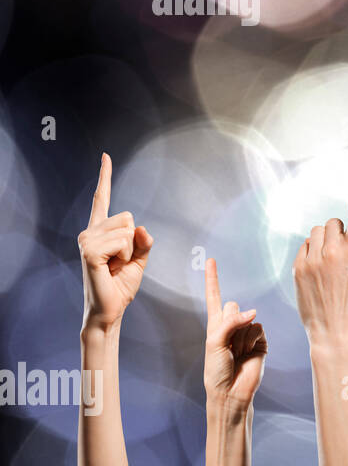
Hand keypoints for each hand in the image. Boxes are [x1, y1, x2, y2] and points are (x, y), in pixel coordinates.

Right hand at [78, 153, 153, 331]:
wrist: (110, 309)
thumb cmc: (121, 285)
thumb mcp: (139, 260)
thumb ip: (143, 242)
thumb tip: (140, 228)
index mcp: (100, 231)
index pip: (102, 199)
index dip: (104, 177)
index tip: (105, 156)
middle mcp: (89, 231)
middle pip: (128, 217)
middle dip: (133, 241)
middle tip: (119, 261)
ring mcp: (86, 240)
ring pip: (127, 230)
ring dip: (129, 252)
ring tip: (114, 266)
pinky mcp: (89, 251)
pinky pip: (123, 242)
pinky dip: (125, 257)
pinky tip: (111, 268)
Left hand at [202, 257, 267, 408]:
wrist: (231, 392)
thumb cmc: (216, 370)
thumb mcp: (214, 342)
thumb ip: (231, 322)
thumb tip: (254, 312)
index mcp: (216, 324)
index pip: (214, 297)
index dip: (213, 279)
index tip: (211, 260)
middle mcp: (231, 325)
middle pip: (233, 305)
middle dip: (230, 321)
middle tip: (228, 344)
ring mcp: (247, 332)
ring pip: (247, 318)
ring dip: (240, 337)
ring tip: (237, 353)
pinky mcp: (261, 340)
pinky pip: (258, 328)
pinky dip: (251, 340)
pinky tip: (248, 353)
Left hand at [294, 167, 347, 345]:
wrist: (332, 331)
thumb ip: (343, 252)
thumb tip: (326, 239)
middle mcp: (333, 252)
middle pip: (330, 223)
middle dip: (334, 232)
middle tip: (337, 252)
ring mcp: (312, 260)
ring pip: (315, 233)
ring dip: (320, 242)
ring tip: (325, 264)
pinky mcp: (298, 268)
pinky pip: (303, 247)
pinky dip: (308, 253)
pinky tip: (313, 272)